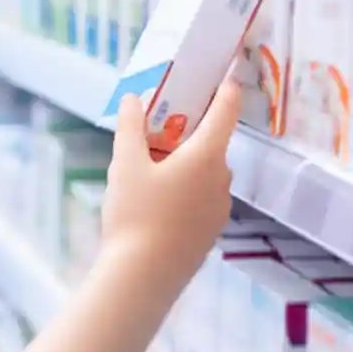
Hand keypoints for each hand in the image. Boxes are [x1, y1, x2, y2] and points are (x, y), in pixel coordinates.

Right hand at [100, 81, 239, 288]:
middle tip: (157, 130)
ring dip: (185, 166)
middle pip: (211, 144)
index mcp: (207, 156)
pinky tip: (155, 206)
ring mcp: (219, 209)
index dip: (226, 88)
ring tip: (149, 174)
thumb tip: (133, 99)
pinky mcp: (210, 233)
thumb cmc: (135, 216)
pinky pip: (201, 200)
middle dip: (188, 133)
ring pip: (205, 175)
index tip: (227, 73)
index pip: (226, 111)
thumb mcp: (125, 165)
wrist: (143, 278)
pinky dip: (185, 192)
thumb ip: (130, 127)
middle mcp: (222, 179)